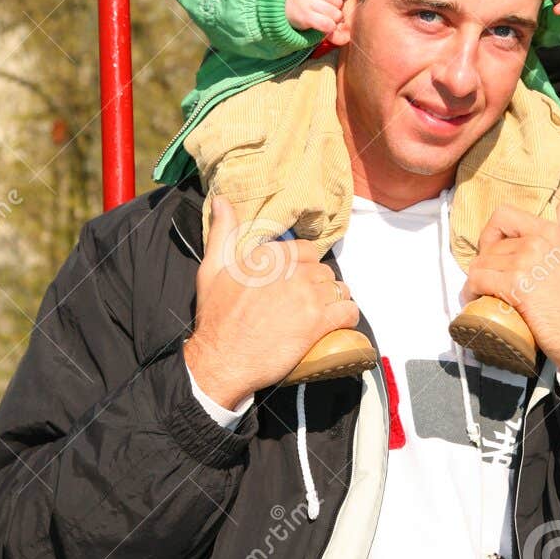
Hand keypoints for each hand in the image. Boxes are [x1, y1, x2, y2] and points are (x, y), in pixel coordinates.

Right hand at [182, 196, 360, 406]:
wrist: (221, 359)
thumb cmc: (215, 317)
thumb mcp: (211, 269)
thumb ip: (222, 232)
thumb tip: (220, 199)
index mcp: (270, 257)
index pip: (307, 250)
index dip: (305, 265)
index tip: (297, 281)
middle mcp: (292, 272)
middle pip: (324, 271)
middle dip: (319, 285)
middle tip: (307, 303)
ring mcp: (308, 297)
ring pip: (339, 289)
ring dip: (334, 300)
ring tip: (323, 314)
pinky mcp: (318, 323)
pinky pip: (348, 312)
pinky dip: (347, 317)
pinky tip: (337, 323)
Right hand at [285, 0, 350, 34]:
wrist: (286, 5)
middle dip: (338, 4)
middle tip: (331, 5)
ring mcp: (304, 0)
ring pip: (333, 12)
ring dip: (335, 17)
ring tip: (329, 14)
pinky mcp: (303, 16)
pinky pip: (327, 24)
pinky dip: (330, 26)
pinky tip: (326, 24)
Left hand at [463, 201, 559, 387]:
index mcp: (551, 233)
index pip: (504, 216)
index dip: (491, 234)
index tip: (492, 253)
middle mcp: (538, 242)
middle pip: (489, 246)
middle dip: (484, 265)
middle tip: (487, 284)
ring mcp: (526, 262)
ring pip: (480, 263)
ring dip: (476, 281)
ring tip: (481, 295)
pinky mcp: (516, 285)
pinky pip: (478, 280)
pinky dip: (471, 291)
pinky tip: (477, 302)